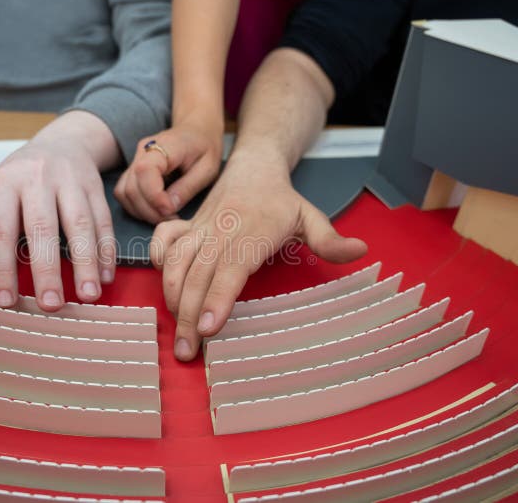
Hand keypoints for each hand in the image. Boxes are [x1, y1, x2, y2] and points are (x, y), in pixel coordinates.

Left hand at [0, 111, 121, 310]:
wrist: (64, 142)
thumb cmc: (25, 179)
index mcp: (7, 182)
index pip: (0, 230)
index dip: (2, 267)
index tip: (5, 301)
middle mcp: (38, 178)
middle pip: (42, 227)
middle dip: (47, 269)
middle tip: (50, 305)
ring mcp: (71, 180)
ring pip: (80, 224)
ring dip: (86, 263)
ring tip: (88, 296)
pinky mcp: (96, 186)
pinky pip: (103, 221)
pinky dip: (106, 250)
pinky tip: (106, 277)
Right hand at [114, 120, 222, 223]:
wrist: (197, 130)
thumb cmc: (205, 147)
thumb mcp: (208, 168)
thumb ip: (188, 187)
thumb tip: (169, 208)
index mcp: (165, 145)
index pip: (145, 171)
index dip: (154, 196)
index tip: (171, 211)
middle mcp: (144, 150)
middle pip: (131, 186)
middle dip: (149, 210)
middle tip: (171, 219)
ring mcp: (135, 159)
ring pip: (124, 191)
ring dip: (141, 211)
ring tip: (164, 216)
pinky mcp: (133, 169)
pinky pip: (124, 192)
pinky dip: (136, 206)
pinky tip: (155, 211)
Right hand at [151, 152, 367, 360]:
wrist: (253, 166)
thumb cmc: (281, 200)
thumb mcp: (311, 216)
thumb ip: (330, 239)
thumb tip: (360, 251)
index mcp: (253, 230)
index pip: (231, 269)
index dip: (217, 298)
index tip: (208, 328)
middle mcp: (222, 229)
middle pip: (198, 274)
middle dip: (188, 315)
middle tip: (187, 352)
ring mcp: (200, 228)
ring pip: (176, 262)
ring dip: (171, 297)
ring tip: (177, 333)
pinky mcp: (186, 226)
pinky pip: (163, 242)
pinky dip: (158, 263)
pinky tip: (164, 289)